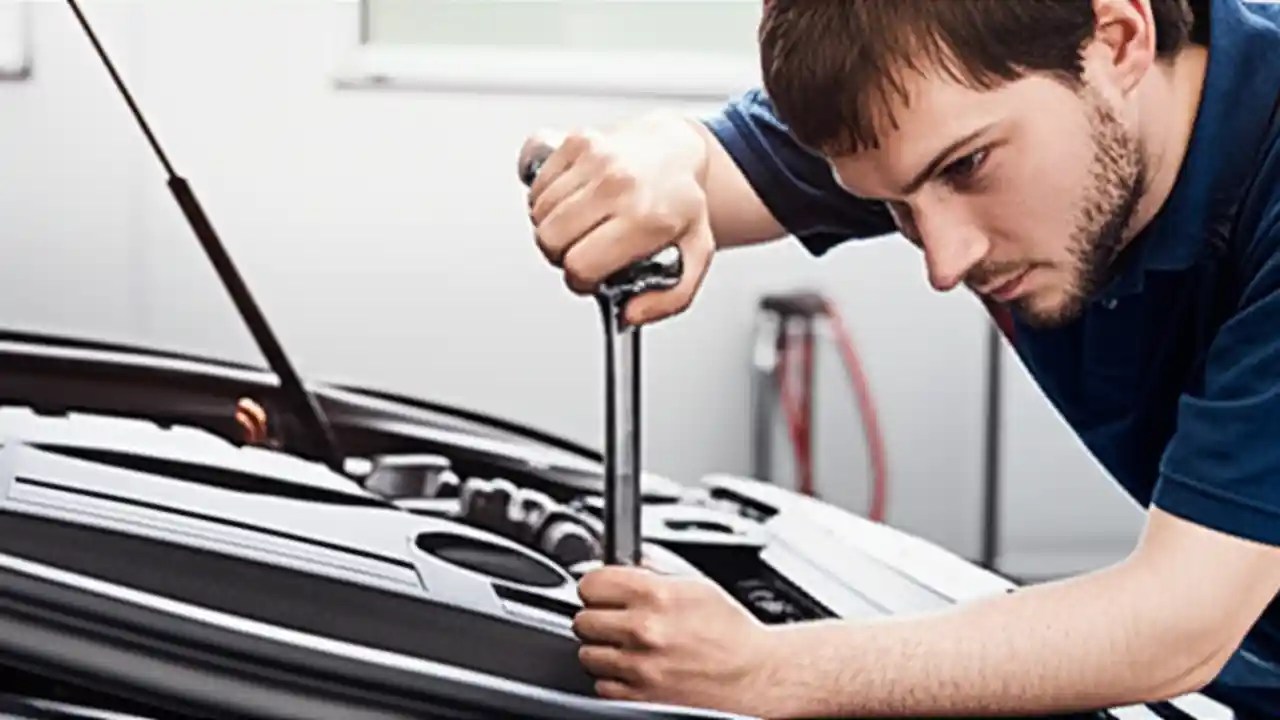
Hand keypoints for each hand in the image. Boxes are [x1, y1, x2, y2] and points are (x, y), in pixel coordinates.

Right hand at [518, 112, 716, 325]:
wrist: (676, 148)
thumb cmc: (681, 202)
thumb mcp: (693, 257)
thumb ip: (670, 298)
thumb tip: (630, 314)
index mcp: (646, 217)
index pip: (581, 265)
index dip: (581, 280)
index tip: (591, 275)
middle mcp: (618, 184)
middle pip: (551, 240)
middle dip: (562, 254)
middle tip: (582, 249)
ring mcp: (595, 159)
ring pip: (539, 214)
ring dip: (553, 226)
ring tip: (580, 223)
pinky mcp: (577, 141)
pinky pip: (537, 185)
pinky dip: (546, 199)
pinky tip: (572, 201)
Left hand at [572, 565, 787, 715]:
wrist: (753, 676)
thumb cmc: (731, 631)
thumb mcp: (697, 585)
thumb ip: (655, 569)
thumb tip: (622, 560)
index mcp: (656, 596)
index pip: (591, 583)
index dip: (596, 586)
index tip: (602, 591)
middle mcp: (643, 631)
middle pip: (583, 619)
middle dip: (598, 617)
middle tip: (616, 619)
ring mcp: (639, 667)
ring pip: (587, 653)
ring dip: (603, 649)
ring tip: (628, 645)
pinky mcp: (639, 697)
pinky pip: (601, 684)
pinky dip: (613, 677)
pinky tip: (634, 667)